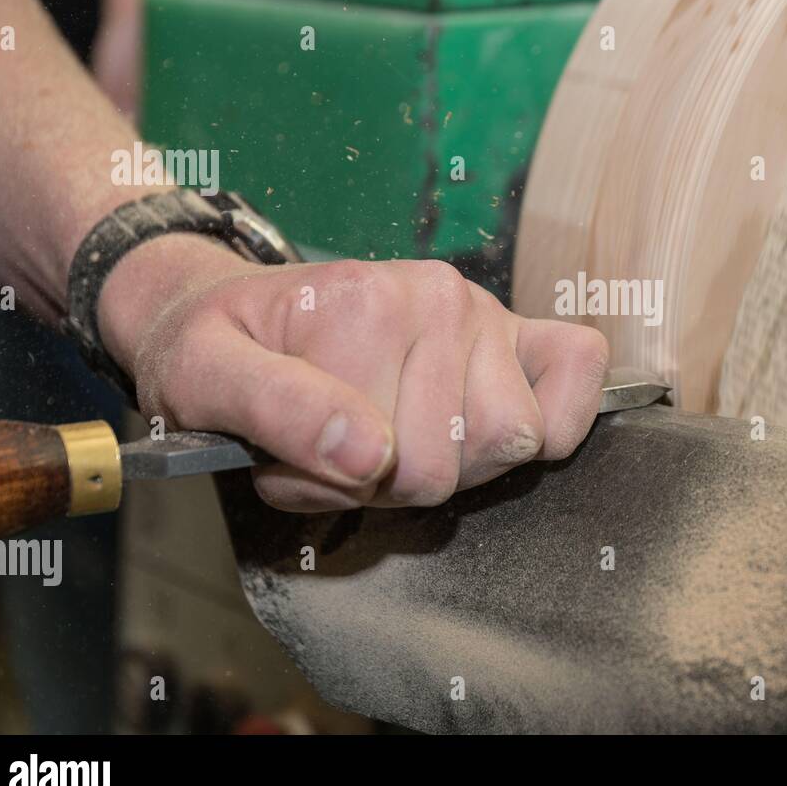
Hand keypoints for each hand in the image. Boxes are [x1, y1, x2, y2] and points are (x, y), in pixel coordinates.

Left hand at [97, 236, 608, 510]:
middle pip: (453, 460)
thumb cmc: (221, 347)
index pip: (395, 464)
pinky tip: (483, 418)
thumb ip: (278, 411)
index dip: (341, 489)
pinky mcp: (519, 327)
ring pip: (509, 441)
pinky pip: (579, 374)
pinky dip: (553, 418)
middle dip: (390, 483)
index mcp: (366, 303)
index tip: (294, 460)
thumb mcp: (207, 378)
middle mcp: (438, 296)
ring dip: (448, 463)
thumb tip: (369, 455)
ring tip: (389, 437)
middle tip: (339, 451)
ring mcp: (484, 310)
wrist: (228, 303)